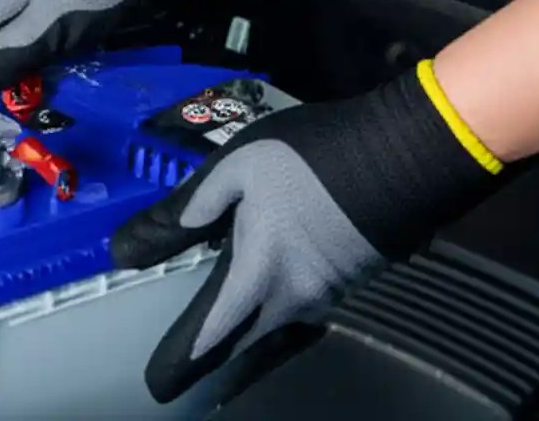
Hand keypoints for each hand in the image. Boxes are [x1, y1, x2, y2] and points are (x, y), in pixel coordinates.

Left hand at [111, 61, 502, 402]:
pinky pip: (301, 311)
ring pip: (274, 332)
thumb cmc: (312, 161)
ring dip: (243, 343)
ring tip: (218, 348)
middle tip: (178, 378)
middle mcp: (291, 298)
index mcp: (255, 274)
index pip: (208, 332)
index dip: (180, 359)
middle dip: (209, 362)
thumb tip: (133, 248)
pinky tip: (265, 307)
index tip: (156, 382)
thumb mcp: (234, 170)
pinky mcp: (350, 280)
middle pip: (242, 345)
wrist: (406, 156)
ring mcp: (327, 294)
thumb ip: (186, 210)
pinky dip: (274, 318)